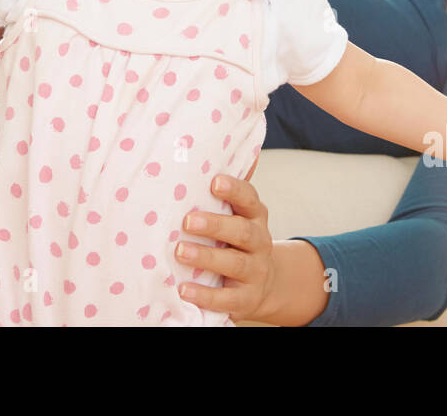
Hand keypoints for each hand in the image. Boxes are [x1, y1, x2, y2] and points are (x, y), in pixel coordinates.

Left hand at [174, 156, 275, 321]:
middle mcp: (259, 242)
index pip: (250, 199)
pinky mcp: (247, 299)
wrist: (265, 285)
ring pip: (236, 263)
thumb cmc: (237, 239)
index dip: (234, 190)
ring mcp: (256, 272)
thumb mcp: (237, 215)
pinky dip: (205, 295)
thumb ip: (225, 192)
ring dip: (208, 256)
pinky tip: (184, 289)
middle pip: (243, 231)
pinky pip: (228, 299)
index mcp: (255, 216)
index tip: (214, 182)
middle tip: (188, 220)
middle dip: (216, 224)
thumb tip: (209, 146)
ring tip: (180, 251)